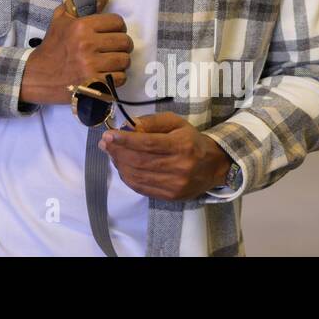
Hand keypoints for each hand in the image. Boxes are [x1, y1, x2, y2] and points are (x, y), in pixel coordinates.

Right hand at [19, 3, 132, 104]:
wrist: (38, 76)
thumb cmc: (50, 48)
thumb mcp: (57, 22)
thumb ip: (72, 8)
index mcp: (81, 27)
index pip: (116, 22)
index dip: (119, 27)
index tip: (115, 32)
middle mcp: (87, 44)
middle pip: (124, 41)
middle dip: (123, 45)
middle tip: (116, 48)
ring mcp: (91, 65)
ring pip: (124, 60)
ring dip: (120, 62)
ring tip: (112, 62)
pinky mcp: (94, 83)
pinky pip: (120, 78)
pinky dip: (117, 77)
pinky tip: (108, 74)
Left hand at [99, 113, 231, 200]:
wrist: (213, 166)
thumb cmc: (191, 140)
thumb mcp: (176, 123)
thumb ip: (152, 122)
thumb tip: (129, 126)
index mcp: (182, 145)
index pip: (148, 144)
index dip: (125, 140)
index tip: (108, 135)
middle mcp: (180, 167)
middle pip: (140, 161)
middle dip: (118, 152)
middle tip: (105, 143)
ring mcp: (175, 185)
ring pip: (138, 176)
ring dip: (120, 164)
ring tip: (112, 153)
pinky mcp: (171, 197)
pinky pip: (142, 188)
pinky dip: (128, 177)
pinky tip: (122, 166)